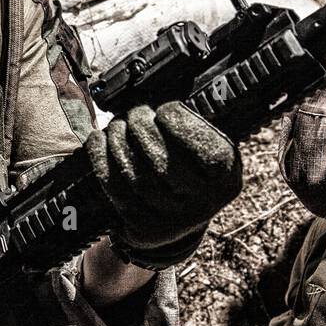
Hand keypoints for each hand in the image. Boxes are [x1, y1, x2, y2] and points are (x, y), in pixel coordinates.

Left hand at [84, 101, 241, 267]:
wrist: (177, 220)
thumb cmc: (189, 170)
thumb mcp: (202, 151)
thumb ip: (189, 127)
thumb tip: (153, 97)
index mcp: (226, 180)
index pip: (210, 154)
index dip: (183, 127)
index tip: (164, 109)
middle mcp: (204, 205)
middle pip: (165, 163)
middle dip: (142, 129)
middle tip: (133, 113)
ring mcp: (172, 221)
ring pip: (137, 176)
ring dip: (118, 142)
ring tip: (116, 125)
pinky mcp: (143, 228)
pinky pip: (116, 189)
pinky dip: (102, 159)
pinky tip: (99, 140)